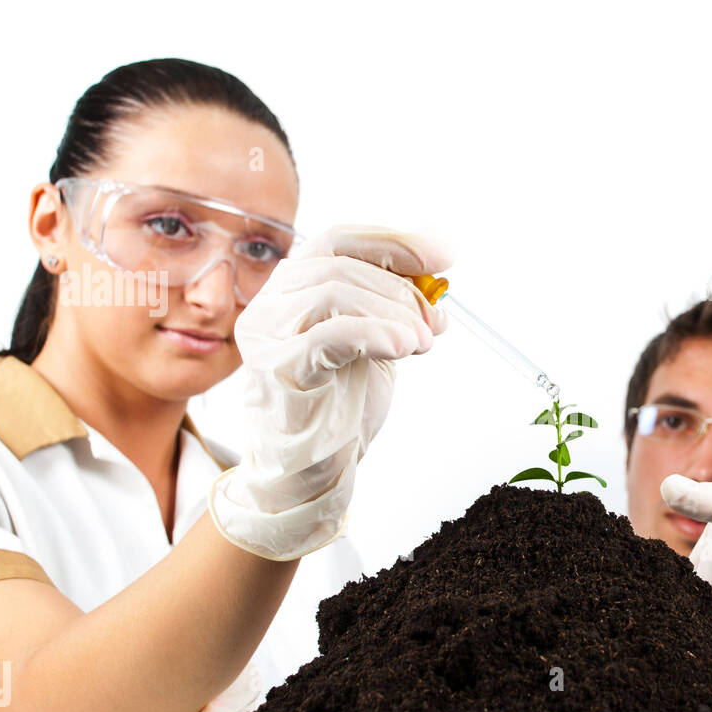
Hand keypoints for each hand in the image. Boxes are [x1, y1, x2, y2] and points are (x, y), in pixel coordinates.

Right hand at [209, 225, 451, 560]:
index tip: (444, 255)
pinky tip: (403, 346)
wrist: (313, 471)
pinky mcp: (276, 370)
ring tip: (421, 342)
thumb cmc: (341, 407)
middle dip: (400, 290)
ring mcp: (267, 335)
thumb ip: (395, 306)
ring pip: (334, 292)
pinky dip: (374, 333)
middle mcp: (271, 305)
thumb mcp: (376, 343)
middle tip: (434, 322)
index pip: (340, 240)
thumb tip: (439, 269)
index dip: (394, 242)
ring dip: (392, 312)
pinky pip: (328, 334)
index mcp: (293, 290)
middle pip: (340, 266)